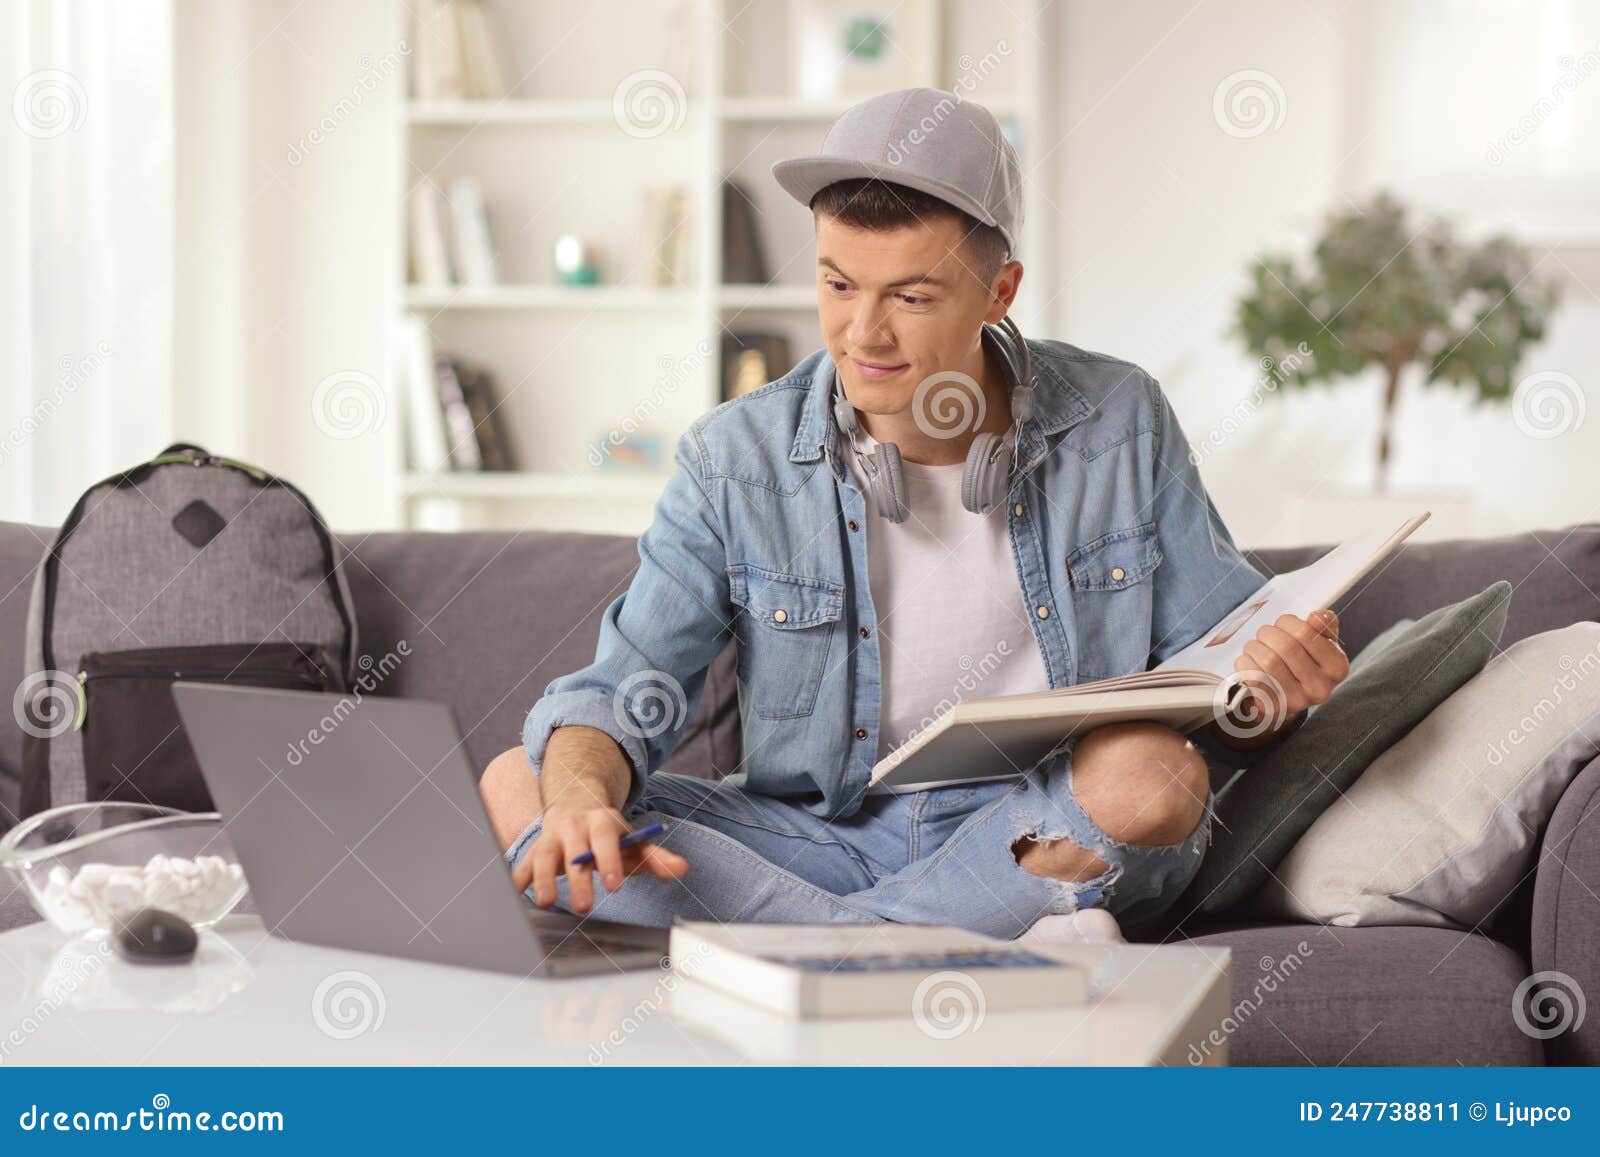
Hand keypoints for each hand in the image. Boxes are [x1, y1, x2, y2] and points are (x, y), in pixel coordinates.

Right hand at [512, 807, 687, 913]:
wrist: (576, 803)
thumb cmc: (609, 835)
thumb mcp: (634, 842)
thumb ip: (657, 858)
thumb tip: (682, 869)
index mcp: (602, 822)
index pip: (606, 839)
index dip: (610, 860)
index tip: (615, 885)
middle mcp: (574, 828)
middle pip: (574, 853)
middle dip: (578, 880)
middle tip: (583, 907)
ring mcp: (551, 838)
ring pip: (543, 856)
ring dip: (542, 879)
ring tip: (545, 902)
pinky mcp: (533, 851)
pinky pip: (522, 864)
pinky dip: (518, 879)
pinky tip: (516, 896)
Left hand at [1232, 608, 1348, 725]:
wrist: (1285, 698)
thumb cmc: (1304, 663)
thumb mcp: (1322, 643)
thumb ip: (1324, 624)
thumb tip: (1317, 617)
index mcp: (1337, 667)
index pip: (1305, 632)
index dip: (1287, 622)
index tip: (1283, 624)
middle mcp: (1320, 687)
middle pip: (1285, 646)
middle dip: (1268, 633)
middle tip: (1265, 634)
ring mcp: (1296, 700)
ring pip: (1268, 660)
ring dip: (1254, 647)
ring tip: (1255, 647)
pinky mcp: (1271, 706)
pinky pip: (1252, 675)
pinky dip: (1245, 662)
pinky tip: (1250, 662)